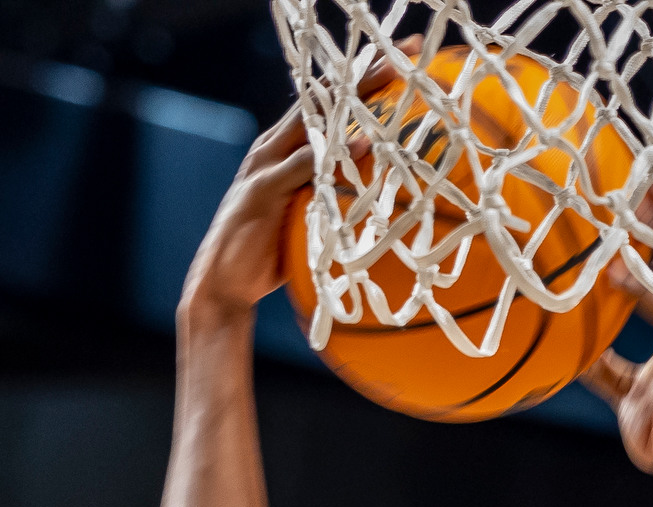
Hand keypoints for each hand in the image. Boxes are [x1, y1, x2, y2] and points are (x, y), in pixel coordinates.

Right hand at [180, 46, 415, 327]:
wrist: (225, 282)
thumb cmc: (269, 250)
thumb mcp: (308, 214)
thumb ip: (330, 191)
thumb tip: (370, 183)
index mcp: (287, 147)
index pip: (328, 105)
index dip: (361, 81)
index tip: (400, 61)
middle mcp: (276, 146)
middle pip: (324, 100)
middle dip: (362, 75)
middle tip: (403, 55)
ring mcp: (268, 164)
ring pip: (314, 122)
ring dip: (352, 100)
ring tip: (389, 79)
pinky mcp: (264, 190)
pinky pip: (303, 168)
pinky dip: (330, 155)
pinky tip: (361, 145)